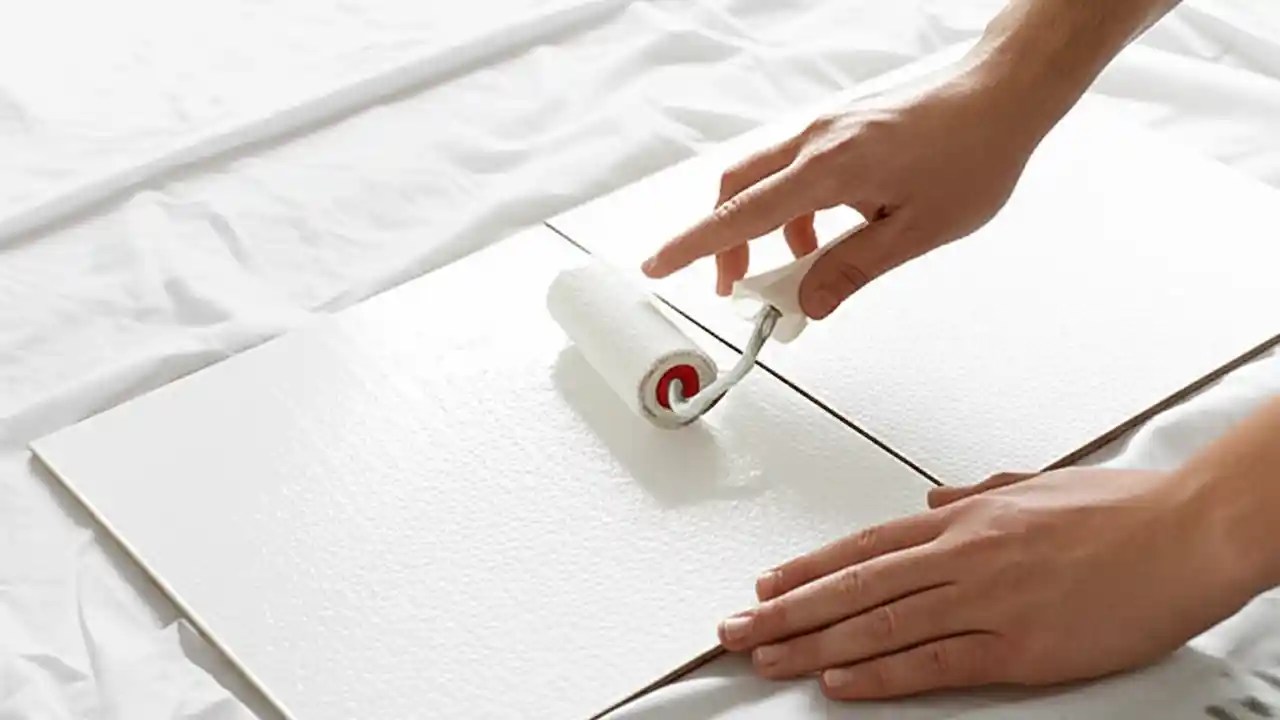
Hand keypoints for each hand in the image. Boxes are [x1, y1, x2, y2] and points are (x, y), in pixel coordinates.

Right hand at [641, 64, 1045, 318]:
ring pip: (764, 180)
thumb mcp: (916, 232)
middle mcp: (816, 142)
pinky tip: (825, 236)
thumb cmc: (974, 153)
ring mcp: (825, 131)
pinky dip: (792, 208)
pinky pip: (793, 171)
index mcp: (829, 169)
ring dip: (764, 228)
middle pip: (737, 192)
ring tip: (795, 270)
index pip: (741, 215)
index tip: (658, 265)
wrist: (1003, 96)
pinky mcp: (839, 130)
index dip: (694, 246)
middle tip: (739, 287)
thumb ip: (853, 269)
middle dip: (725, 244)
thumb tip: (809, 301)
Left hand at [717, 467, 1262, 699]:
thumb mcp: (1038, 486)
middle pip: (854, 584)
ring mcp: (987, 601)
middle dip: (787, 610)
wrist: (1188, 532)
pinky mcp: (1019, 647)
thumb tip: (933, 496)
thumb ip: (978, 493)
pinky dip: (882, 674)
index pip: (866, 543)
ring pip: (878, 624)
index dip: (809, 568)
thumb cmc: (1124, 510)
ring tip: (766, 658)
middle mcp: (963, 555)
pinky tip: (841, 683)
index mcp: (967, 519)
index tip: (768, 585)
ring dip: (814, 645)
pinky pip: (934, 662)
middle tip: (738, 630)